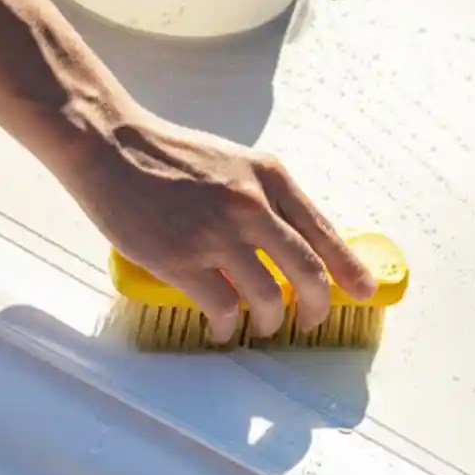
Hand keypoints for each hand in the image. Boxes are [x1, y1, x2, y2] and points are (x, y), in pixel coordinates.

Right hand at [56, 108, 377, 344]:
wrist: (110, 145)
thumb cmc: (167, 155)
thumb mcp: (232, 164)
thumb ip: (263, 198)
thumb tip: (292, 243)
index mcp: (269, 177)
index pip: (323, 231)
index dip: (349, 268)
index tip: (364, 290)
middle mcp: (251, 206)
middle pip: (307, 273)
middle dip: (318, 307)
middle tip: (311, 321)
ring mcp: (217, 235)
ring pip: (268, 299)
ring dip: (270, 322)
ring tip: (261, 326)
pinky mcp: (182, 260)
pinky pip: (223, 309)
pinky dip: (228, 328)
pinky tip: (222, 329)